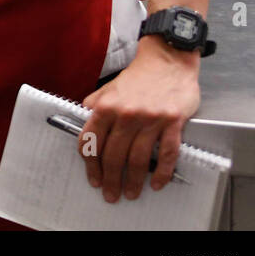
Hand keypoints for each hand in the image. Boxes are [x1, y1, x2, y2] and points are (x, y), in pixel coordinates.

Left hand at [79, 36, 201, 201]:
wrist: (167, 61)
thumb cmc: (138, 77)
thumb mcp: (108, 88)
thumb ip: (95, 105)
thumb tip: (82, 120)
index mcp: (106, 106)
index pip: (91, 141)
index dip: (90, 164)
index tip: (93, 178)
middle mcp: (125, 114)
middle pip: (114, 155)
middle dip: (110, 179)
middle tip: (110, 194)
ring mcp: (150, 119)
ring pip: (138, 158)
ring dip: (133, 181)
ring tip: (130, 193)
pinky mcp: (172, 122)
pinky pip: (167, 153)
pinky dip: (162, 172)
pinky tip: (157, 183)